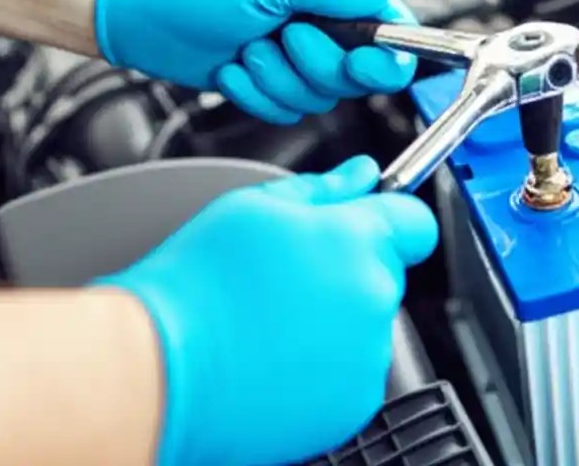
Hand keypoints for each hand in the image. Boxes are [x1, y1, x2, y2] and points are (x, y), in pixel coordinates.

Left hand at [93, 0, 417, 123]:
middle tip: (284, 38)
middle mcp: (314, 21)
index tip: (370, 62)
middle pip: (355, 72)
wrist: (131, 8)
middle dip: (316, 64)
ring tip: (247, 49)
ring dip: (277, 79)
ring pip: (318, 97)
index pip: (382, 21)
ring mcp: (290, 55)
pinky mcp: (266, 82)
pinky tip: (233, 68)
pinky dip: (255, 94)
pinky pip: (284, 111)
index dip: (388, 50)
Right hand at [93, 156, 437, 464]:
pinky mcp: (353, 404)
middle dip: (346, 272)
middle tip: (286, 281)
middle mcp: (373, 297)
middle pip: (383, 275)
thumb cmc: (198, 286)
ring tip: (271, 325)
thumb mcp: (252, 207)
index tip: (364, 228)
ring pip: (366, 327)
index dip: (390, 221)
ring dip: (334, 323)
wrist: (162, 369)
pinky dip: (323, 371)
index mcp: (357, 241)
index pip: (416, 223)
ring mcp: (367, 356)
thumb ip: (323, 188)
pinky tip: (275, 361)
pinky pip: (352, 375)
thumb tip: (362, 174)